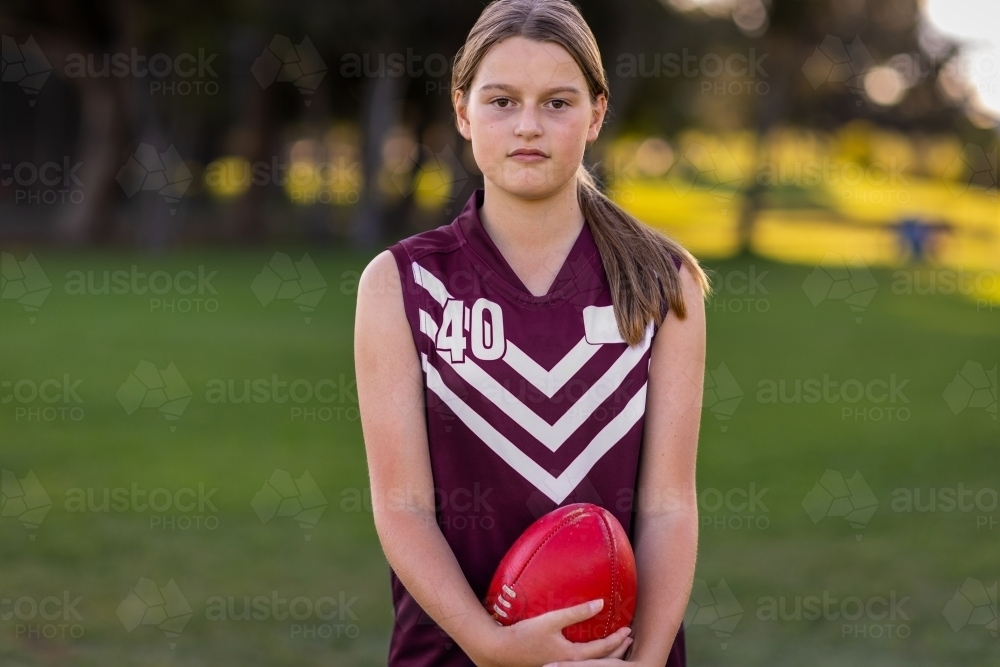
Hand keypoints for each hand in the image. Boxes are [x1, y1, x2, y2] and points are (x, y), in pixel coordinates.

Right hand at [468, 599, 631, 666]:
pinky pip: (579, 664)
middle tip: (628, 641)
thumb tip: (601, 603)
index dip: (617, 640)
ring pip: (590, 665)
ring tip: (615, 647)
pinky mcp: (553, 666)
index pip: (602, 649)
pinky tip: (587, 651)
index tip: (628, 630)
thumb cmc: (524, 635)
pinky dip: (590, 659)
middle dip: (617, 651)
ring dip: (605, 656)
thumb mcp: (551, 620)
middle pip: (600, 662)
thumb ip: (576, 612)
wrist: (500, 651)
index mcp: (573, 657)